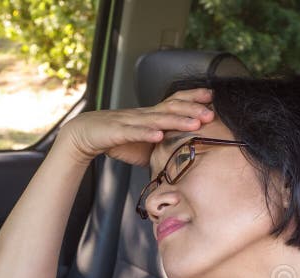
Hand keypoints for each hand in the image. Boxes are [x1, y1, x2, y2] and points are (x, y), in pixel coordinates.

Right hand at [56, 88, 213, 165]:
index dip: (193, 98)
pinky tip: (159, 135)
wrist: (86, 135)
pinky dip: (146, 133)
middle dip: (192, 109)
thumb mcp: (146, 144)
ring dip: (177, 121)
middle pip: (171, 107)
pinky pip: (134, 132)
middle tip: (211, 113)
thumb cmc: (118, 139)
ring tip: (194, 123)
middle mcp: (144, 114)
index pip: (175, 102)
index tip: (212, 97)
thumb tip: (185, 158)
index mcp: (151, 115)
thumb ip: (163, 147)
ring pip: (157, 119)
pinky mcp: (117, 132)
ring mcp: (131, 121)